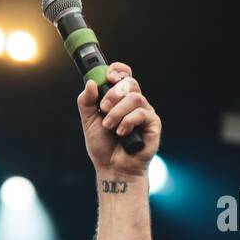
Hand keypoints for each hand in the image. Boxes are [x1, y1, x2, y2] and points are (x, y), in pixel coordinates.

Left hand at [77, 61, 160, 177]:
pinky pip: (142, 113)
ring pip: (135, 97)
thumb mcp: (88, 122)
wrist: (113, 168)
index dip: (117, 70)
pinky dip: (127, 122)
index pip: (123, 74)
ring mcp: (144, 112)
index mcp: (118, 99)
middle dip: (113, 93)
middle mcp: (133, 102)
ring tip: (109, 126)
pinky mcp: (153, 123)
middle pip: (129, 82)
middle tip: (103, 109)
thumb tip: (91, 83)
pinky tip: (121, 133)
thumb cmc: (102, 146)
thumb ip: (86, 102)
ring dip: (117, 111)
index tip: (108, 76)